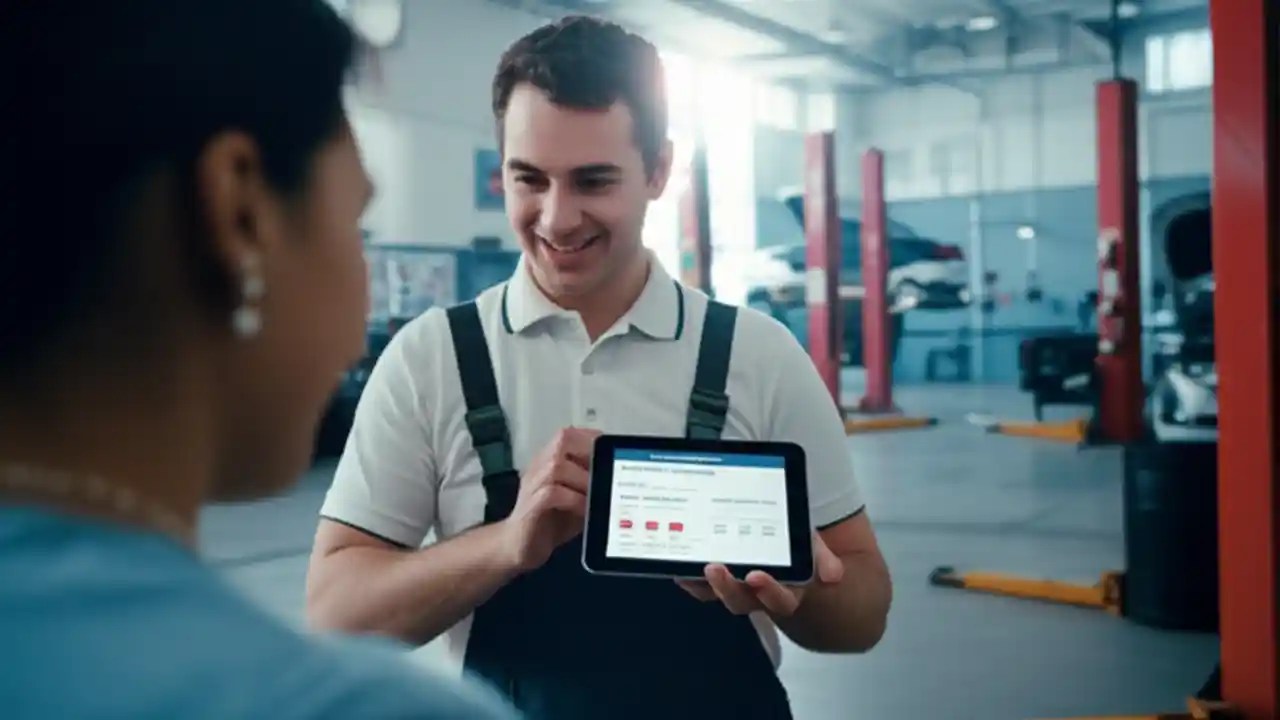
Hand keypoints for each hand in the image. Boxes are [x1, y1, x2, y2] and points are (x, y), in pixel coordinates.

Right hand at [499, 427, 601, 573]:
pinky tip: (586, 510)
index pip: (569, 435)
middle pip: (562, 440)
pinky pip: (552, 493)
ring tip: (599, 492)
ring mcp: (533, 484)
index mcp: (549, 461)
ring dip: (584, 478)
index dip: (592, 438)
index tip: (610, 448)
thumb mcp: (578, 499)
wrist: (519, 548)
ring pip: (557, 465)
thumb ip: (592, 485)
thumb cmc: (551, 522)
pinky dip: (574, 499)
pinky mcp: (531, 506)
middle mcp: (539, 466)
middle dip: (589, 451)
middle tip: (607, 469)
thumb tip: (618, 478)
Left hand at [676, 531, 843, 616]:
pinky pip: (704, 589)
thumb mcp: (814, 545)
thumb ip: (822, 555)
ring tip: (697, 566)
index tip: (757, 575)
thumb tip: (834, 575)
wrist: (794, 560)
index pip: (780, 598)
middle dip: (727, 587)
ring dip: (708, 585)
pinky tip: (680, 569)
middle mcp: (759, 596)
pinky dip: (692, 581)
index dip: (769, 590)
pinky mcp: (721, 584)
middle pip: (741, 601)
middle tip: (714, 568)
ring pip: (721, 596)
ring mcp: (738, 590)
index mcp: (787, 590)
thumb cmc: (801, 550)